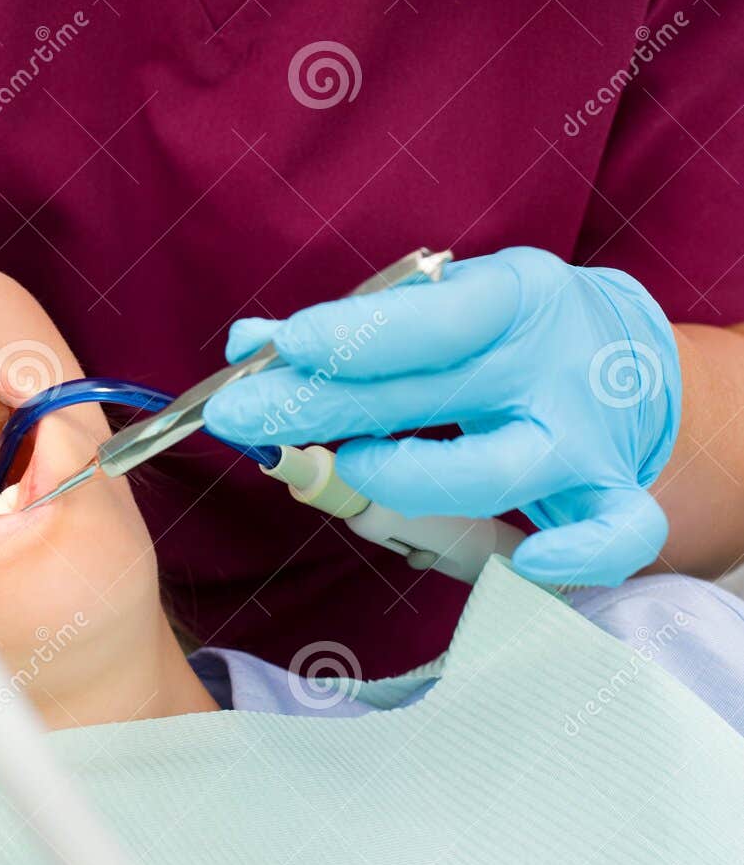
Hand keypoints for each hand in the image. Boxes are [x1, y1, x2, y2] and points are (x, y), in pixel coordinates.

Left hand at [204, 248, 681, 585]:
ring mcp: (587, 437)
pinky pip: (615, 536)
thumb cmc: (504, 338)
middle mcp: (552, 366)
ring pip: (508, 468)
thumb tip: (244, 344)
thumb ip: (347, 333)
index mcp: (516, 299)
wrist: (624, 364)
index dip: (359, 333)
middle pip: (436, 391)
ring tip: (353, 470)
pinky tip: (525, 566)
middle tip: (241, 416)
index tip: (286, 345)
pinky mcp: (611, 497)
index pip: (435, 316)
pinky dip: (575, 558)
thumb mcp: (442, 308)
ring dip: (420, 476)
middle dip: (326, 405)